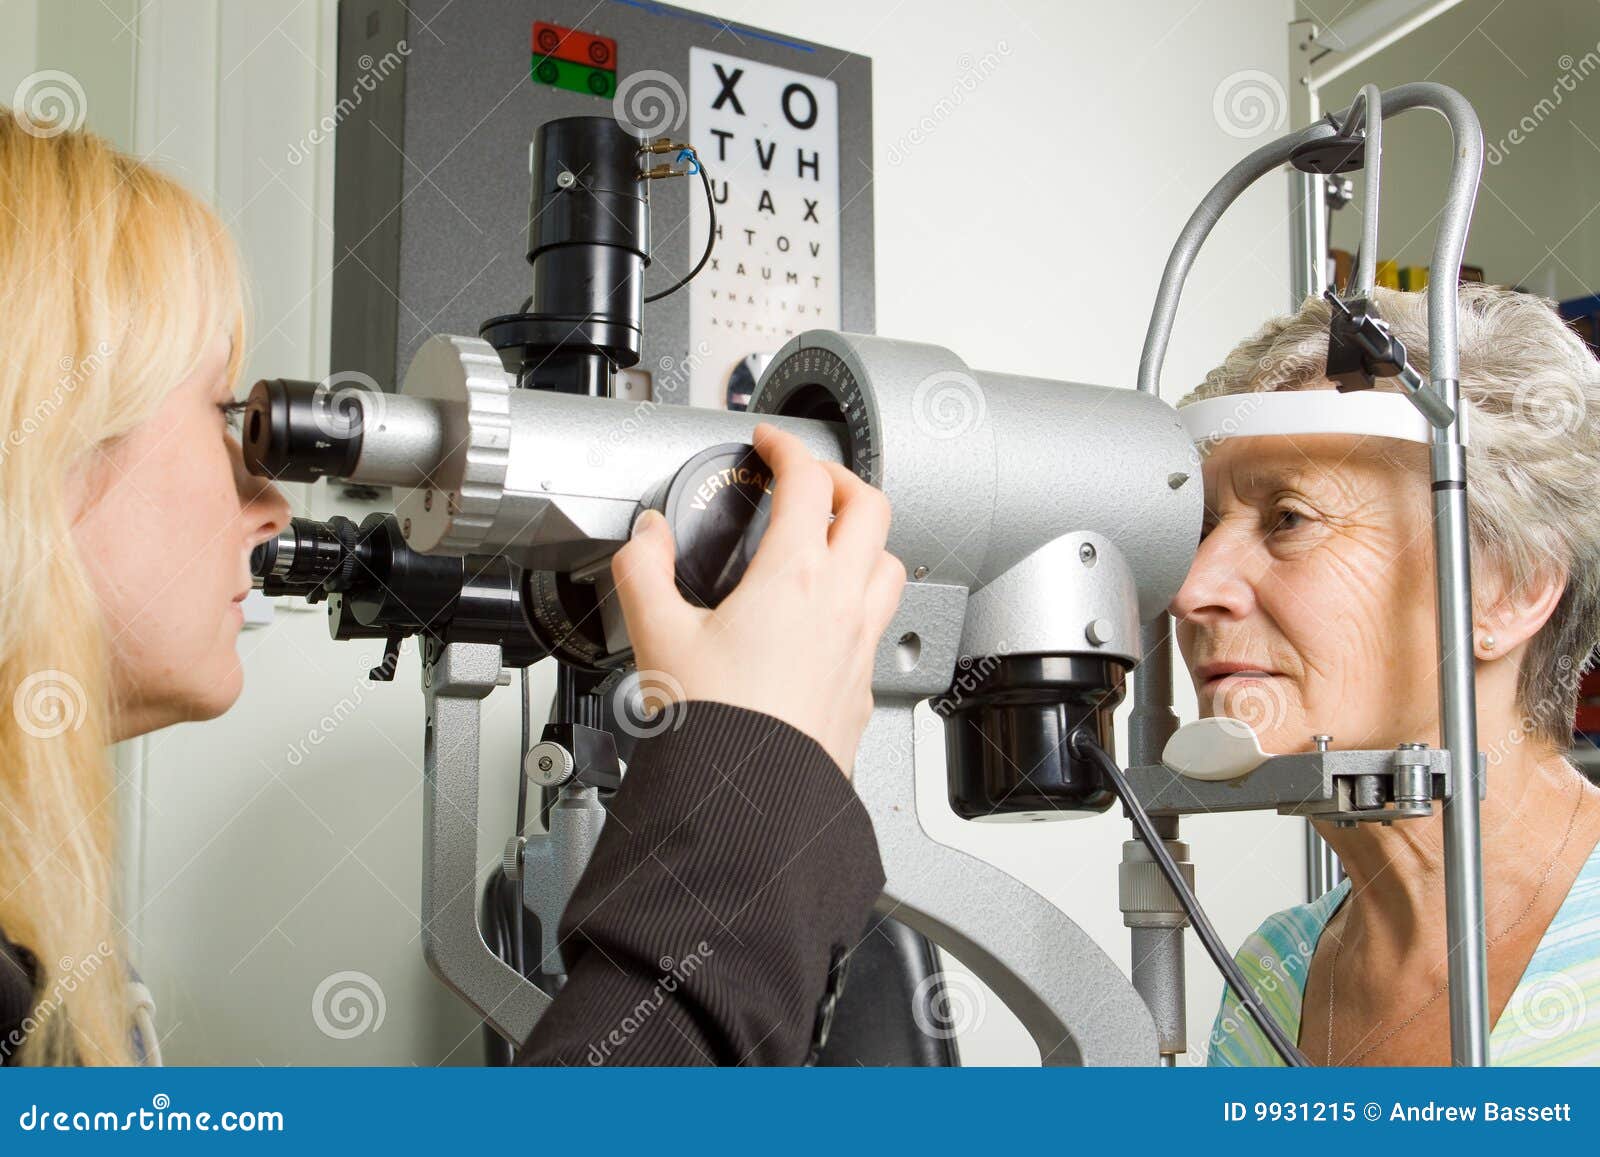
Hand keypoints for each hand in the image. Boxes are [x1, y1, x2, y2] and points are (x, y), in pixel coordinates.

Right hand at [609, 422, 905, 776]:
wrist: (752, 801)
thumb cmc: (716, 727)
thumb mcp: (658, 635)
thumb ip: (644, 571)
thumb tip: (645, 537)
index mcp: (796, 576)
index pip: (809, 481)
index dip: (788, 447)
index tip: (770, 444)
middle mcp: (842, 603)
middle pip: (870, 507)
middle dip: (838, 479)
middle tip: (806, 479)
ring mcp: (861, 643)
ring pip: (890, 562)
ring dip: (864, 537)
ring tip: (830, 539)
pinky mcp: (862, 683)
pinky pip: (880, 620)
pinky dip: (862, 596)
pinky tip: (829, 613)